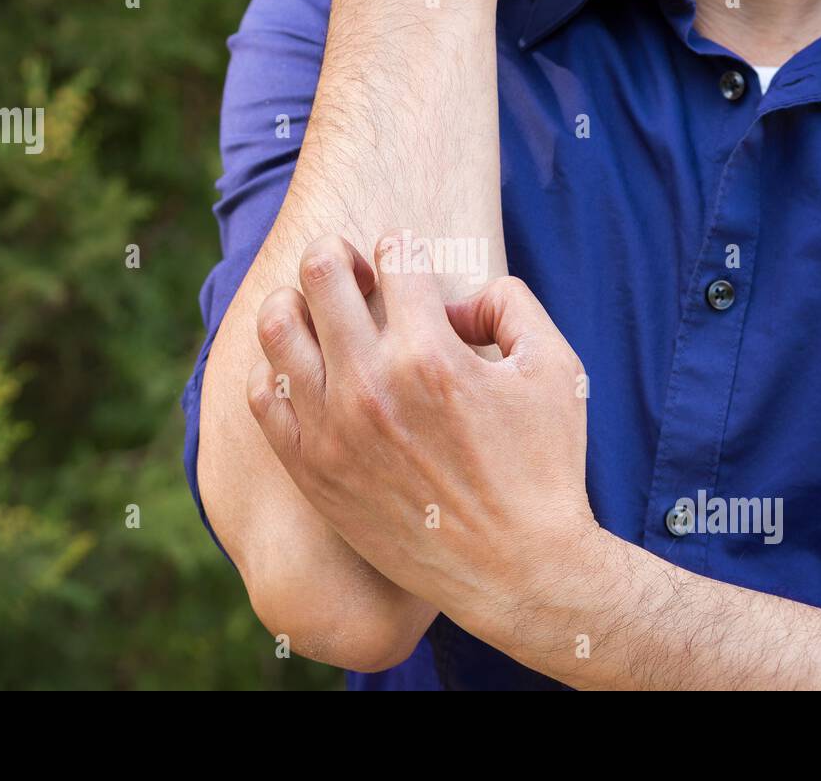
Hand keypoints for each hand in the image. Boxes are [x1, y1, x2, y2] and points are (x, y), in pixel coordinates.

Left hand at [247, 231, 595, 628]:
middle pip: (322, 273)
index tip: (410, 263)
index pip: (394, 254)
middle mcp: (372, 386)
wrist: (519, 573)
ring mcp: (333, 430)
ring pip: (278, 328)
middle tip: (354, 269)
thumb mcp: (556, 370)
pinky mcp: (312, 470)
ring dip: (297, 302)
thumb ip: (510, 304)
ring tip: (319, 313)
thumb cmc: (545, 469)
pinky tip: (306, 372)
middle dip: (339, 254)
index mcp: (432, 355)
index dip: (405, 247)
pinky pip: (263, 397)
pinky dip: (275, 369)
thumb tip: (456, 298)